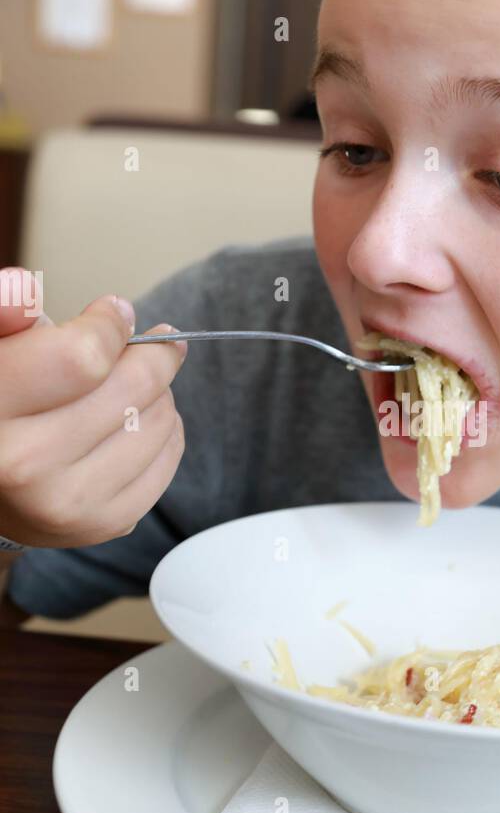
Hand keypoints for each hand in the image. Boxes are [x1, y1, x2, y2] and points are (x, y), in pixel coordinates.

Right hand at [0, 268, 187, 548]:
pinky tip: (138, 420)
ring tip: (133, 386)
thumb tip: (23, 288)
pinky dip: (165, 428)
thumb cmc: (0, 401)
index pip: (81, 357)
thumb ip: (5, 314)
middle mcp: (22, 465)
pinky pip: (169, 457)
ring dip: (158, 392)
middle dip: (150, 355)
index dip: (109, 325)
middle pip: (131, 389)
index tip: (113, 313)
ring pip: (157, 420)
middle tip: (151, 343)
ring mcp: (66, 502)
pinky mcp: (104, 524)